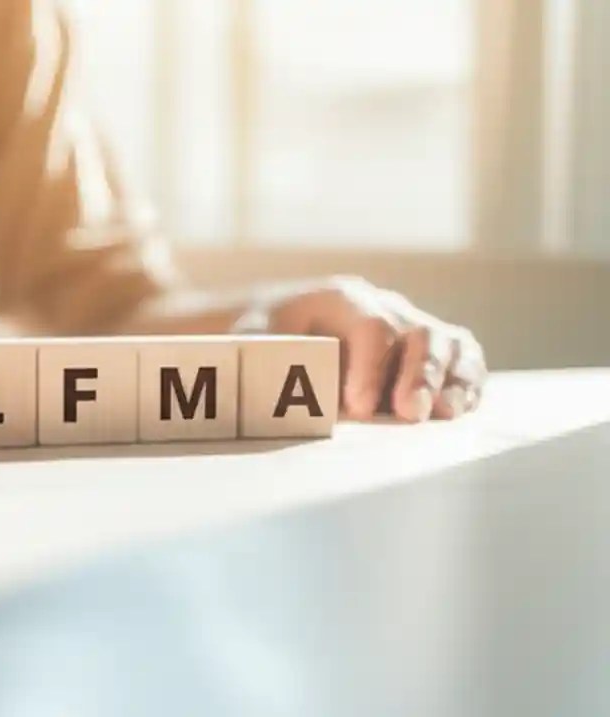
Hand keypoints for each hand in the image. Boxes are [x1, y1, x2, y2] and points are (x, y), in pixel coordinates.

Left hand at [257, 276, 485, 421]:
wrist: (281, 322)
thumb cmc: (266, 335)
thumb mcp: (252, 340)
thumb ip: (261, 358)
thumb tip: (274, 389)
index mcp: (340, 299)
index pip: (371, 326)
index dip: (370, 367)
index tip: (357, 407)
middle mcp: (385, 305)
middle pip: (418, 331)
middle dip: (419, 374)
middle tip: (410, 413)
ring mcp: (410, 322)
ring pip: (448, 342)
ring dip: (450, 379)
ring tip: (443, 413)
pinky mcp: (428, 346)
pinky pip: (462, 356)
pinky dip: (467, 381)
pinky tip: (459, 409)